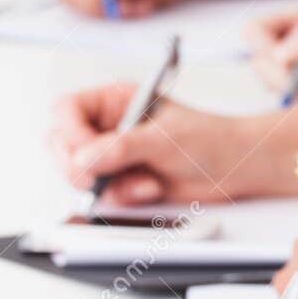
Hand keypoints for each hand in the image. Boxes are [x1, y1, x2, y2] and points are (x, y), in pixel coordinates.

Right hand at [48, 85, 269, 205]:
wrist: (235, 168)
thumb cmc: (209, 139)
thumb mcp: (165, 138)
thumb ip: (122, 147)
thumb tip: (85, 157)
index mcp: (114, 101)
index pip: (67, 111)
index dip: (70, 134)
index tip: (86, 154)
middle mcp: (108, 127)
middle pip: (62, 145)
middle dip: (79, 166)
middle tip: (99, 177)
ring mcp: (113, 156)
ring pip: (79, 175)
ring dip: (109, 185)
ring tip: (144, 182)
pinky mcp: (122, 182)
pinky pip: (103, 196)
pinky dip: (124, 197)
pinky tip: (152, 188)